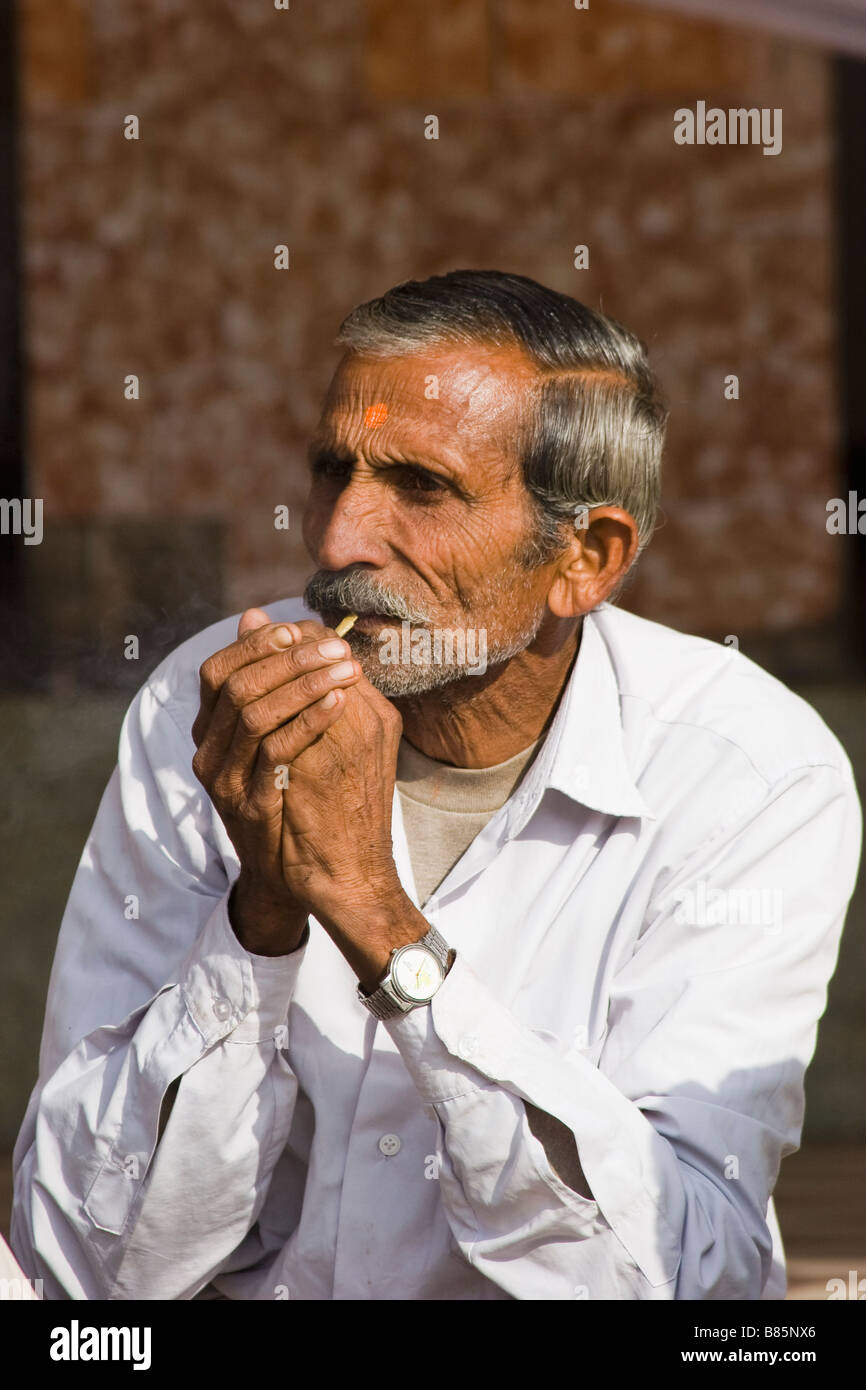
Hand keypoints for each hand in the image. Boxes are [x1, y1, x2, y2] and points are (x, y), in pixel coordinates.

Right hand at [191, 607, 363, 951]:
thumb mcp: (285, 731)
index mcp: (211, 730)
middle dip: (289, 659)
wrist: (310, 872)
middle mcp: (208, 752)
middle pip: (236, 685)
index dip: (256, 645)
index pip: (217, 669)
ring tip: (347, 670)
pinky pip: (276, 751)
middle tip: (337, 649)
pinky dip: (310, 720)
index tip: (299, 631)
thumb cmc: (302, 794)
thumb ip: (272, 680)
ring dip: (304, 684)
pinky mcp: (250, 805)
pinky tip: (340, 703)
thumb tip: (263, 616)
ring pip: (253, 713)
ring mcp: (224, 781)